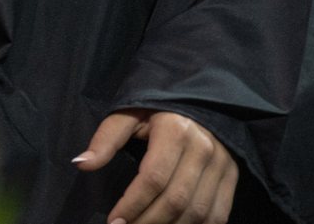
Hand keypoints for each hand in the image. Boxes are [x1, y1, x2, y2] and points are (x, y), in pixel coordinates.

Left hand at [75, 108, 237, 223]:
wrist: (200, 101)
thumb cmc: (156, 110)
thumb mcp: (127, 114)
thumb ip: (106, 139)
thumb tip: (80, 163)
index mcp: (175, 131)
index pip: (153, 178)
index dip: (132, 204)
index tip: (114, 221)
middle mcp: (204, 150)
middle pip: (176, 200)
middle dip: (148, 222)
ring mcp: (223, 165)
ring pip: (198, 212)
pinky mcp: (233, 177)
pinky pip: (218, 215)